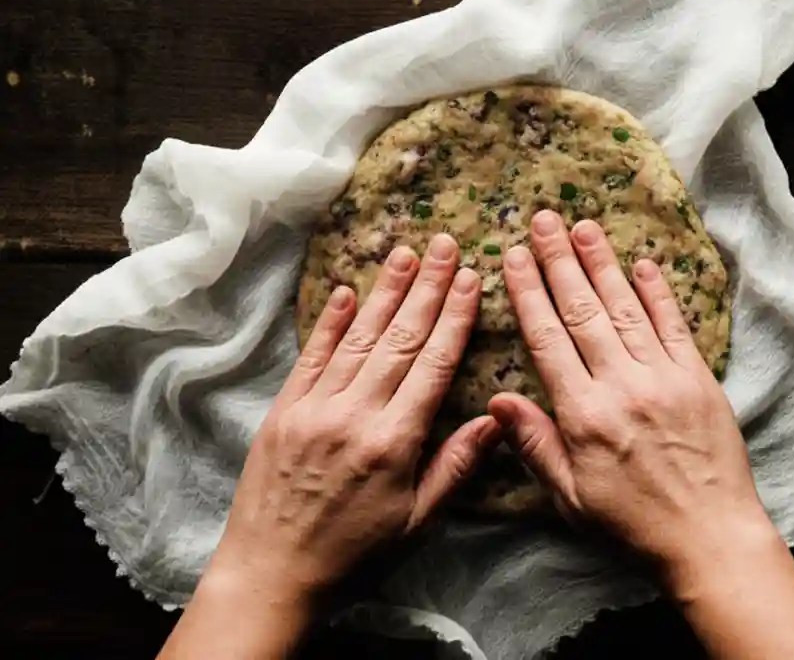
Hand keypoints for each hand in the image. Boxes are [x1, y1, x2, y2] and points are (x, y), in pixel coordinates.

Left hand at [164, 235, 499, 659]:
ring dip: (384, 292)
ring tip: (406, 253)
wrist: (270, 576)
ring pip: (357, 338)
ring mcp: (313, 409)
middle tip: (445, 245)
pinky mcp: (283, 411)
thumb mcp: (417, 522)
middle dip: (427, 288)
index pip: (432, 364)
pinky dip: (330, 323)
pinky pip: (311, 357)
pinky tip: (345, 292)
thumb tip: (495, 419)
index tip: (472, 280)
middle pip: (398, 338)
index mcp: (393, 442)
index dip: (455, 318)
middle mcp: (353, 415)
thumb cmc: (353, 556)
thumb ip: (455, 467)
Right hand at [490, 211, 793, 659]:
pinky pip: (674, 326)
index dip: (528, 293)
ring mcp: (664, 378)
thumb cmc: (633, 525)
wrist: (709, 536)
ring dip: (602, 263)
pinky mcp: (698, 379)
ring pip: (626, 308)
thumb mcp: (569, 497)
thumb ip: (535, 445)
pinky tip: (642, 263)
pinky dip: (657, 292)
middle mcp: (622, 386)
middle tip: (542, 220)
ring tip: (582, 226)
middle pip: (583, 311)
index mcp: (583, 415)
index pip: (547, 339)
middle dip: (559, 261)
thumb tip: (498, 400)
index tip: (513, 257)